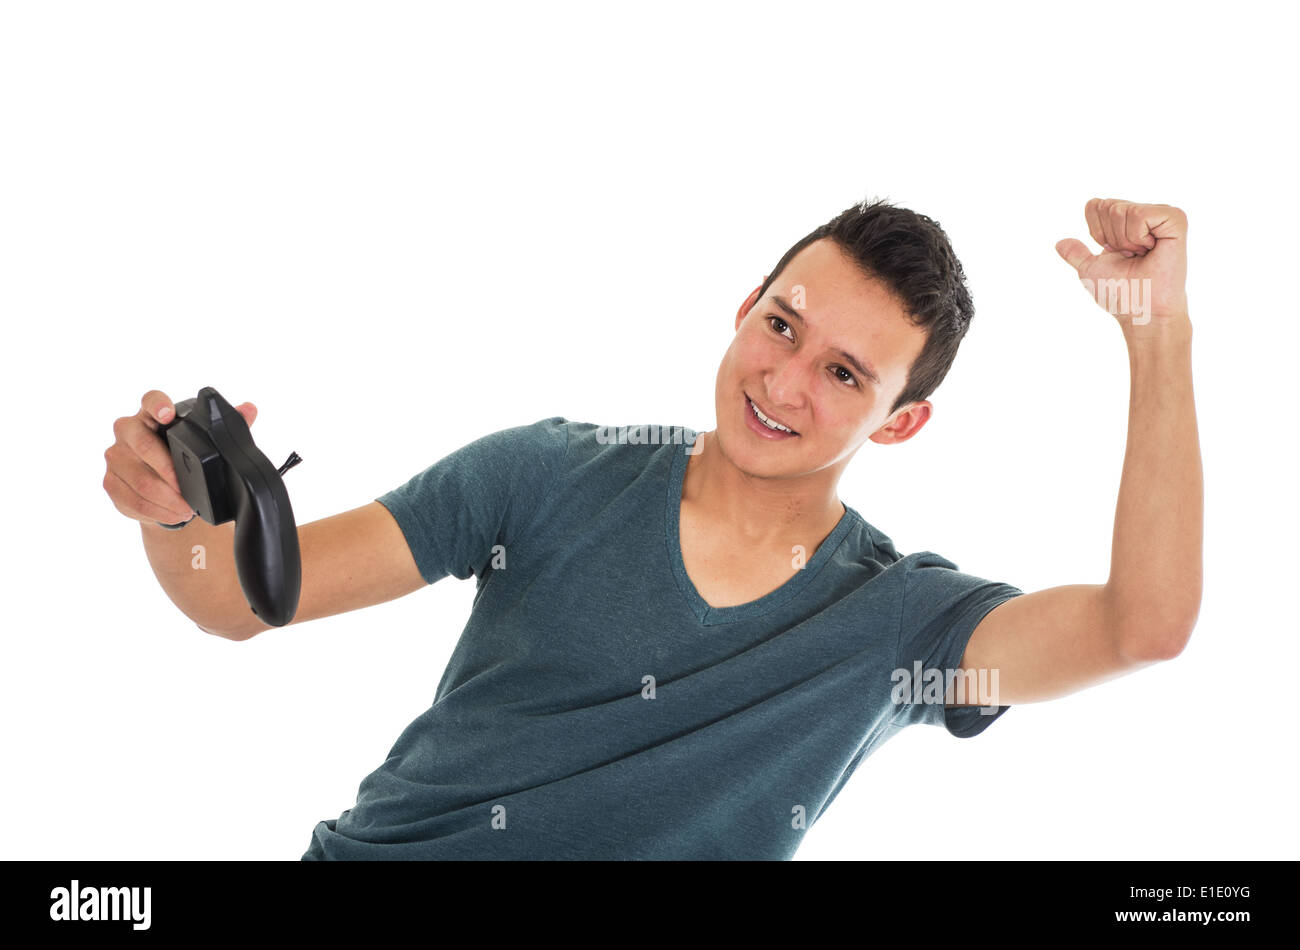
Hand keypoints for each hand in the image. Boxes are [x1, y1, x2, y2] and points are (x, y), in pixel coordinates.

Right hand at [103, 390, 257, 526]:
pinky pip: (133, 499)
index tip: (168, 414)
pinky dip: (157, 511)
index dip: (158, 405)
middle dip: (170, 472)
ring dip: (167, 498)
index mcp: (151, 414)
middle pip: (143, 446)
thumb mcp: (206, 440)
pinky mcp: (111, 482)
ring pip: (139, 479)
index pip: (150, 400)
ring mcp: (116, 457)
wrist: (164, 488)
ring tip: (187, 508)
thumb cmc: (183, 456)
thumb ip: (229, 424)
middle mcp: (127, 431)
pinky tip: (173, 514)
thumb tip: (249, 410)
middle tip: (188, 490)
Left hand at [1055, 198, 1188, 331]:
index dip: (1096, 233)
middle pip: (1106, 205)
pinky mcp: (1175, 219)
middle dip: (1110, 237)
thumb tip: (1059, 243)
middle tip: (1131, 256)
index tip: (1114, 254)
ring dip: (1124, 241)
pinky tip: (1152, 250)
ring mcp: (1161, 215)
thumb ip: (1076, 254)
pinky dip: (1138, 237)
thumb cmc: (1121, 294)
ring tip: (1142, 255)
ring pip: (1121, 209)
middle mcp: (1144, 213)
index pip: (1095, 205)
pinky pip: (1140, 214)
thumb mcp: (1090, 270)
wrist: (1142, 310)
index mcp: (1127, 222)